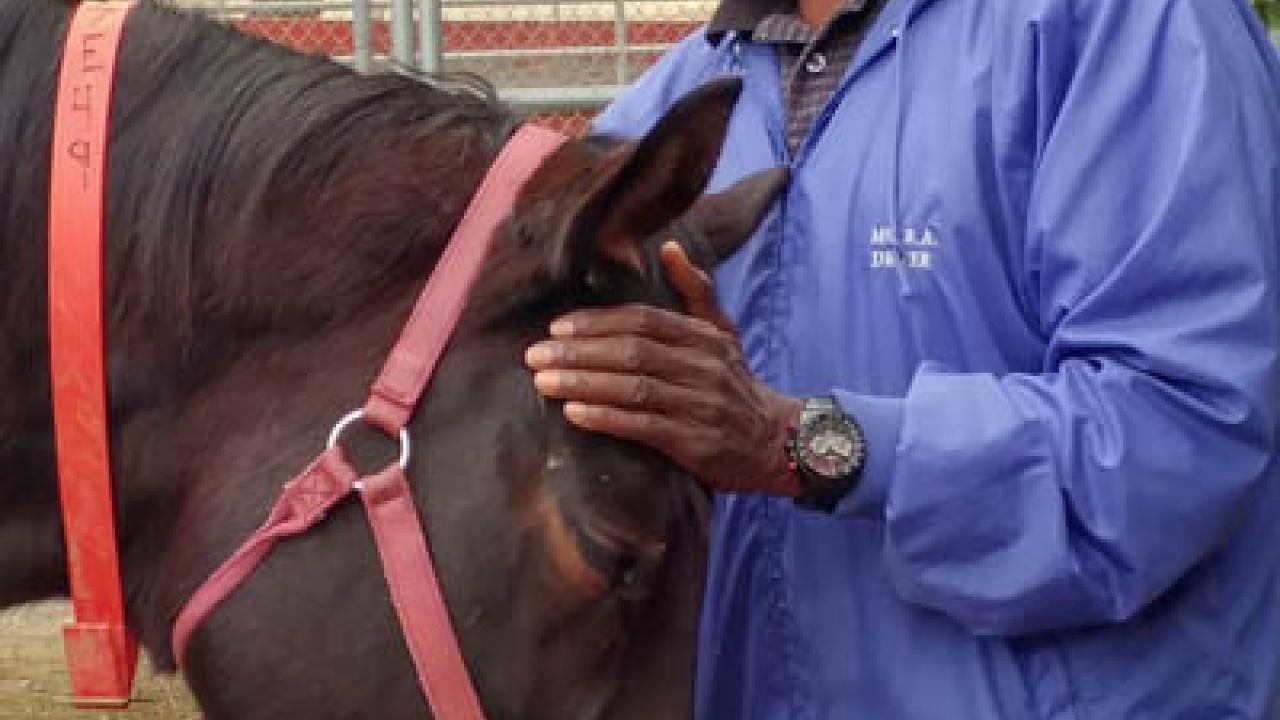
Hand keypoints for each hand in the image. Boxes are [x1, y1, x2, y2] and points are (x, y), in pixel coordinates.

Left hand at [525, 242, 803, 495]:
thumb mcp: (723, 333)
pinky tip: (574, 413)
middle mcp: (703, 367)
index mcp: (703, 337)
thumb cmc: (735, 384)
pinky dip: (606, 418)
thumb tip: (670, 247)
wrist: (776, 442)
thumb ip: (694, 292)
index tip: (556, 328)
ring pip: (634, 388)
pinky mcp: (697, 444)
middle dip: (579, 352)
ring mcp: (700, 405)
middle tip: (534, 355)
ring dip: (583, 383)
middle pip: (632, 352)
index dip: (597, 322)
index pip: (643, 321)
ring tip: (543, 381)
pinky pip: (645, 427)